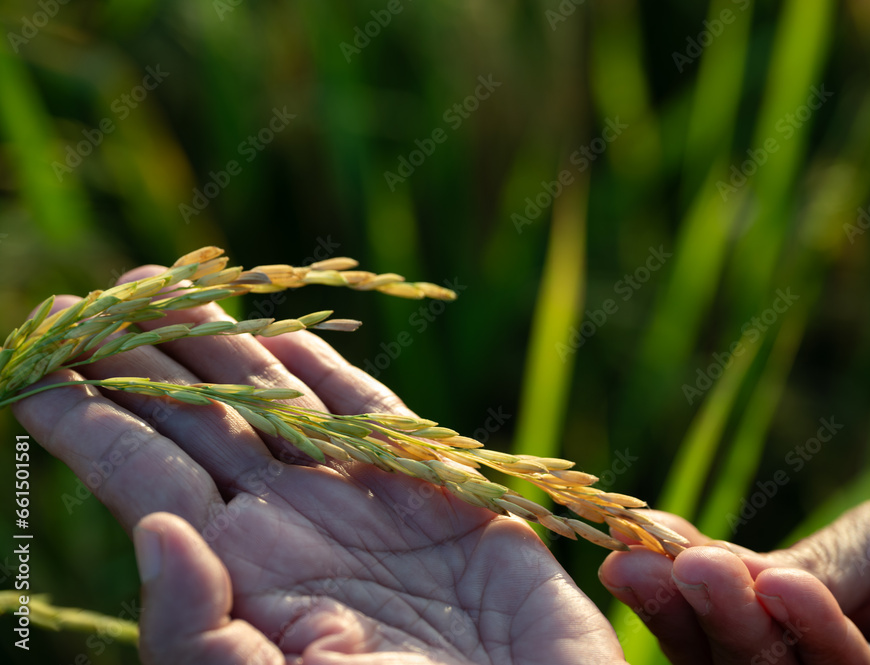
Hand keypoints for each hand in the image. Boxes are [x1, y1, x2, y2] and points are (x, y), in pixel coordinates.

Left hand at [13, 266, 626, 664]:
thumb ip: (196, 634)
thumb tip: (152, 532)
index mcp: (242, 574)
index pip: (145, 478)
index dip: (89, 420)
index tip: (41, 359)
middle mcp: (291, 525)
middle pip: (204, 421)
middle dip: (154, 358)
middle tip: (107, 296)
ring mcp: (361, 500)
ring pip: (279, 401)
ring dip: (230, 345)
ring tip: (177, 289)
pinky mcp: (433, 485)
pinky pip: (372, 410)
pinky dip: (332, 368)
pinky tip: (291, 333)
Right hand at [600, 495, 869, 663]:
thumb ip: (802, 569)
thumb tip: (708, 567)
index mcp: (806, 625)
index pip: (725, 616)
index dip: (675, 586)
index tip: (630, 545)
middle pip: (725, 658)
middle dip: (678, 611)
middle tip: (635, 565)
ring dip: (726, 621)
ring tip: (694, 566)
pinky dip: (810, 630)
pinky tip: (783, 585)